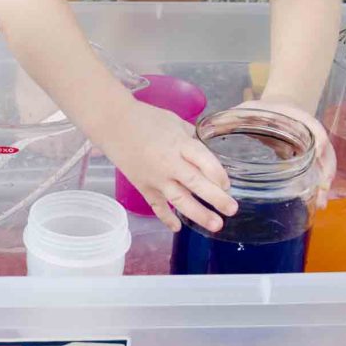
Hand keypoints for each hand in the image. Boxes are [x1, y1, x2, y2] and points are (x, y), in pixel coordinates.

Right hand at [99, 102, 237, 232]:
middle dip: (217, 199)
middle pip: (196, 184)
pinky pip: (156, 205)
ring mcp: (155, 178)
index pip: (205, 162)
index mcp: (179, 144)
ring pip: (180, 200)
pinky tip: (177, 227)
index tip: (227, 184)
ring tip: (216, 225)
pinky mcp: (143, 186)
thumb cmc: (145, 118)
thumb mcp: (175, 121)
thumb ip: (192, 137)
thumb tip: (206, 149)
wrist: (113, 123)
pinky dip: (166, 218)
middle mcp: (169, 163)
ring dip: (199, 214)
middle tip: (232, 209)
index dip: (219, 175)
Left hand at [235, 97, 335, 207]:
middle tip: (321, 191)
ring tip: (320, 203)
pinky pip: (317, 169)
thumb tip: (205, 129)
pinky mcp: (308, 155)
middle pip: (324, 149)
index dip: (317, 137)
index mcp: (293, 115)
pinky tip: (315, 201)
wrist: (277, 106)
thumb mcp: (246, 109)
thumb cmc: (260, 109)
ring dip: (324, 182)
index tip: (318, 152)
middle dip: (325, 169)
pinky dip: (318, 184)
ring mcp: (310, 144)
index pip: (311, 124)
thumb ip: (230, 118)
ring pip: (324, 162)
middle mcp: (307, 130)